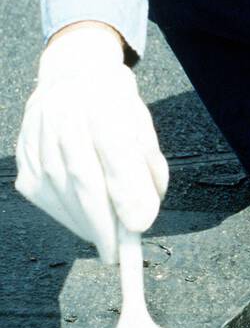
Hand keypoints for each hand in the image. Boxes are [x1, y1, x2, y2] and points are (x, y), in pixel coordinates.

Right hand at [14, 24, 167, 263]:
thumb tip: (142, 218)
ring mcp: (38, 131)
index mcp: (105, 96)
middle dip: (102, 221)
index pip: (116, 147)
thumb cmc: (115, 107)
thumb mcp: (143, 127)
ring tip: (104, 239)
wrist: (72, 76)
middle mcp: (65, 110)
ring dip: (83, 223)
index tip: (140, 225)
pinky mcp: (23, 152)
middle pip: (82, 175)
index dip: (127, 189)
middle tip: (117, 252)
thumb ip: (148, 168)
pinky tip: (82, 220)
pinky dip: (65, 214)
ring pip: (60, 189)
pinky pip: (42, 193)